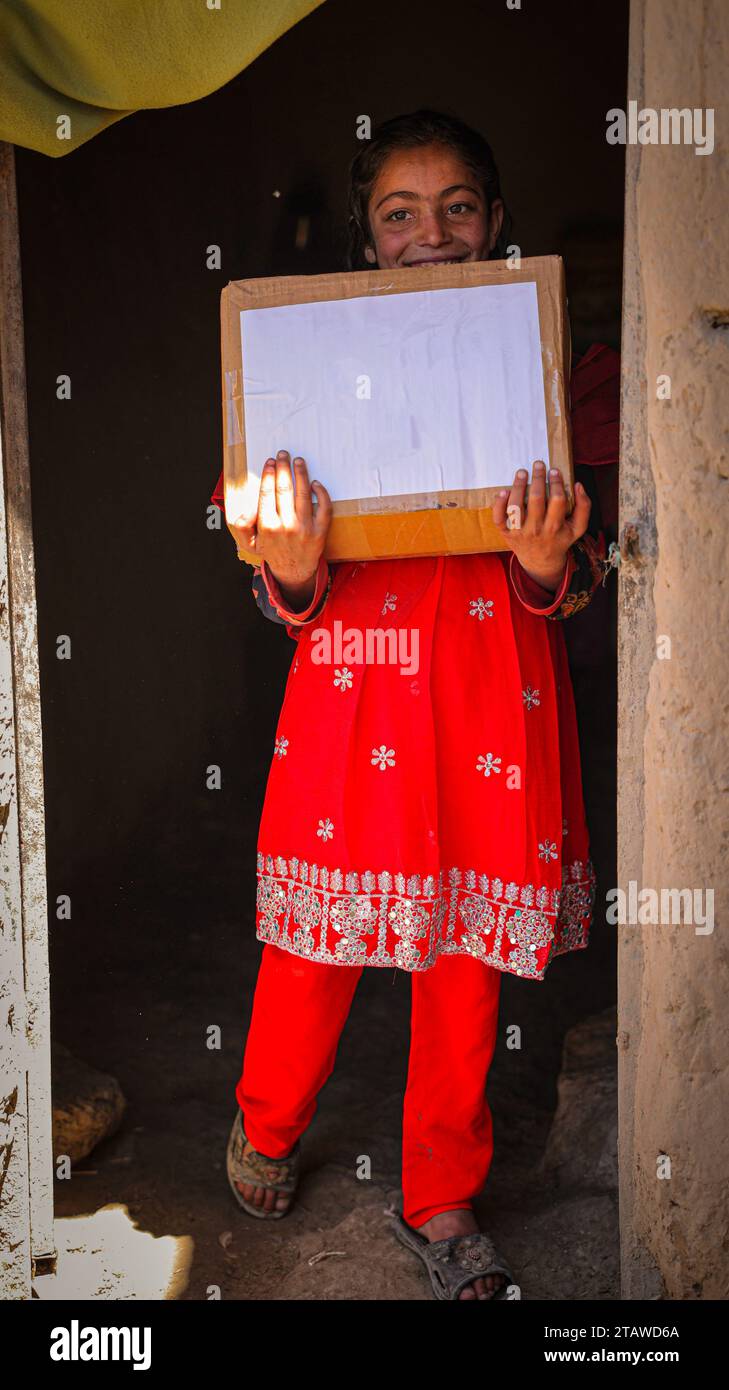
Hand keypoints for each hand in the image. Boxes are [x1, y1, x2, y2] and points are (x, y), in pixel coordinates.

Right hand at [228, 451, 331, 603]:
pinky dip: (321, 494)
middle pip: (284, 489)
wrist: (293, 571)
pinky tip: (315, 483)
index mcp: (267, 526)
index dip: (268, 474)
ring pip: (303, 494)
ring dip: (301, 474)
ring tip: (299, 461)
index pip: (267, 493)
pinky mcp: (320, 532)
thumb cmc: (272, 551)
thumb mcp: (251, 543)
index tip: (270, 462)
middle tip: (283, 454)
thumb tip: (246, 512)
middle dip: (283, 468)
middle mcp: (286, 526)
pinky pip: (324, 508)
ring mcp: (304, 528)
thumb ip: (244, 527)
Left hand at [491, 460, 590, 590]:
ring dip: (518, 486)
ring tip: (522, 472)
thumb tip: (578, 485)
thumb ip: (584, 507)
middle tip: (538, 464)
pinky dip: (499, 504)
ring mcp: (519, 532)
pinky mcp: (506, 532)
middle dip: (537, 478)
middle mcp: (536, 530)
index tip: (554, 470)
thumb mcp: (577, 528)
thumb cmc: (559, 539)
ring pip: (516, 506)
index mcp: (555, 527)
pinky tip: (504, 491)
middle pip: (536, 499)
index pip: (557, 500)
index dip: (556, 483)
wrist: (540, 561)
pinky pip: (499, 518)